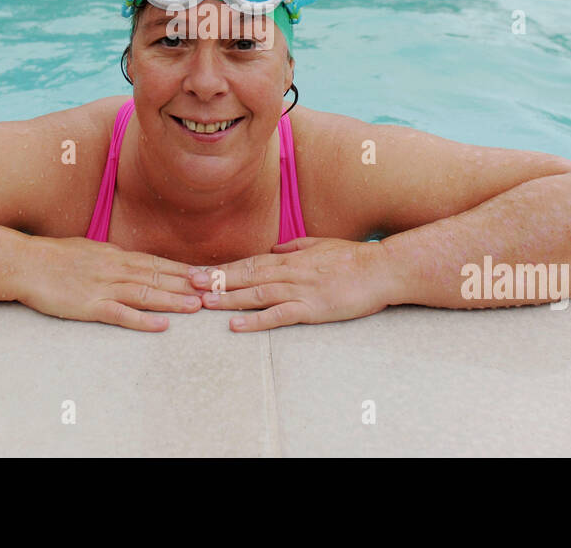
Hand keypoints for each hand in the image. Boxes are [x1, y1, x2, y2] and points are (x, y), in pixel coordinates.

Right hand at [15, 236, 201, 331]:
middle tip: (215, 291)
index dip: (184, 270)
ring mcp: (103, 286)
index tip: (207, 275)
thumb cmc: (54, 257)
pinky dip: (143, 320)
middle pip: (158, 277)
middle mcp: (115, 268)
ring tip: (197, 307)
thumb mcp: (90, 250)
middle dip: (188, 284)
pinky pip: (121, 314)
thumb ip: (113, 258)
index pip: (157, 263)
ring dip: (173, 300)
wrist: (25, 262)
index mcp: (116, 255)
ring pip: (146, 294)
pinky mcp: (89, 306)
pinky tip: (162, 324)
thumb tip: (133, 262)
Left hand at [188, 237, 393, 331]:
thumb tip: (273, 247)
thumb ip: (295, 246)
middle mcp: (290, 271)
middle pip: (246, 275)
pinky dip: (255, 320)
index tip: (200, 271)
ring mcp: (300, 289)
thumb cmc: (354, 258)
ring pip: (256, 294)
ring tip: (204, 303)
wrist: (382, 268)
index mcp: (291, 258)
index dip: (223, 268)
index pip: (250, 262)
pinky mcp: (312, 307)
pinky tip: (237, 324)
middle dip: (216, 280)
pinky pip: (278, 315)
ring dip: (228, 298)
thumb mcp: (320, 245)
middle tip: (189, 284)